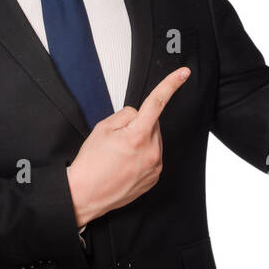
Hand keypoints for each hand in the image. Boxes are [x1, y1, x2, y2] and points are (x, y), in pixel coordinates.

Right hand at [66, 67, 190, 227]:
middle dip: (138, 125)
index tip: (183, 74)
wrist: (85, 194)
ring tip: (119, 155)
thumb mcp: (102, 128)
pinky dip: (142, 156)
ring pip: (153, 140)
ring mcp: (155, 166)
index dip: (171, 84)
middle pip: (152, 124)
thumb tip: (138, 115)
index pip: (157, 102)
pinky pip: (152, 156)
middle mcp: (151, 152)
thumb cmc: (90, 164)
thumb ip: (125, 115)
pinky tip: (125, 164)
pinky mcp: (154, 177)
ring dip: (140, 141)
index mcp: (137, 136)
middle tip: (118, 140)